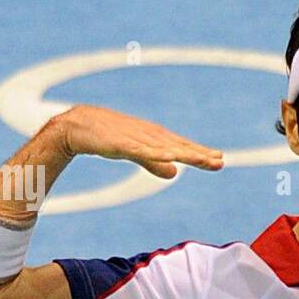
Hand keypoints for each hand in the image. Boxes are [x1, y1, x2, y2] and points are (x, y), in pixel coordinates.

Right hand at [54, 104, 224, 177]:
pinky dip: (156, 153)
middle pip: (178, 146)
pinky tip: (170, 156)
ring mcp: (136, 138)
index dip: (200, 154)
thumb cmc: (109, 137)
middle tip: (219, 161)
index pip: (182, 146)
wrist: (79, 125)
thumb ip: (155, 163)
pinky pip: (141, 149)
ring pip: (164, 147)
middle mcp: (149, 135)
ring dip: (184, 153)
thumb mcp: (136, 152)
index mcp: (154, 138)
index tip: (219, 160)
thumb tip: (175, 173)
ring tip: (203, 159)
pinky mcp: (121, 143)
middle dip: (199, 154)